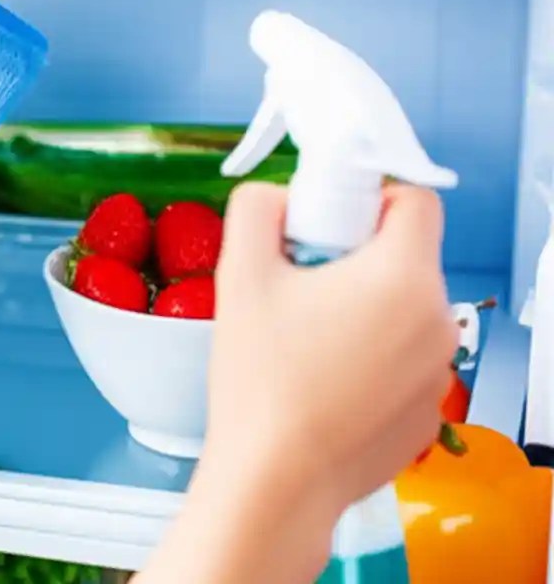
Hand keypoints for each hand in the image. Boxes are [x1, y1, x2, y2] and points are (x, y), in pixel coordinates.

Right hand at [138, 183, 456, 583]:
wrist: (276, 480)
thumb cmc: (261, 381)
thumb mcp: (241, 274)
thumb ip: (257, 210)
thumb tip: (277, 198)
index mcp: (403, 275)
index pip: (414, 201)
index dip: (366, 200)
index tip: (324, 226)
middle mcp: (437, 320)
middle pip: (405, 259)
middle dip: (354, 261)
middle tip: (297, 289)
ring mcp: (437, 373)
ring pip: (402, 313)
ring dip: (361, 313)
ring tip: (302, 345)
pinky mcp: (425, 415)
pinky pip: (401, 364)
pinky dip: (368, 363)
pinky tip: (321, 386)